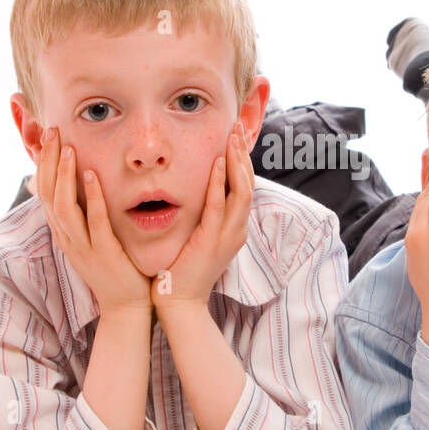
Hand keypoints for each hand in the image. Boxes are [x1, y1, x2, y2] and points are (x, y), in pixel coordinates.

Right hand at [35, 127, 151, 317]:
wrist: (126, 307)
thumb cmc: (114, 268)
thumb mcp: (91, 238)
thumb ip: (83, 214)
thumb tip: (78, 187)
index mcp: (63, 233)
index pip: (44, 192)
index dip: (43, 163)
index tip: (47, 137)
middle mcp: (67, 238)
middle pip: (48, 195)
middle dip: (47, 162)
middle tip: (52, 132)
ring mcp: (83, 247)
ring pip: (64, 207)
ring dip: (64, 176)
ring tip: (67, 149)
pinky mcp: (104, 253)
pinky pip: (95, 222)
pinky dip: (92, 198)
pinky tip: (93, 176)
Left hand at [151, 119, 254, 313]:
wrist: (180, 303)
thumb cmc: (182, 271)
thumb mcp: (198, 238)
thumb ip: (203, 216)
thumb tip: (197, 194)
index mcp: (235, 228)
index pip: (244, 187)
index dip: (242, 161)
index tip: (235, 136)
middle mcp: (237, 230)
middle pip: (248, 184)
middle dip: (243, 154)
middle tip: (238, 127)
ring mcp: (228, 236)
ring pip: (241, 191)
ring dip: (237, 162)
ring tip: (232, 137)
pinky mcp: (212, 241)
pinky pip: (219, 206)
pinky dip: (220, 183)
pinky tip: (218, 163)